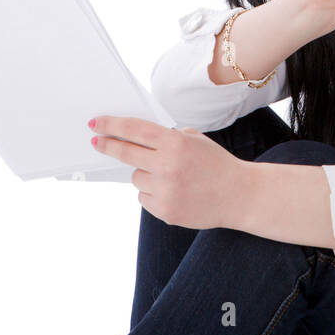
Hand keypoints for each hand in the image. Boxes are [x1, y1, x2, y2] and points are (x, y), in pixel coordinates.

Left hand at [90, 116, 247, 229]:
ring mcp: (165, 191)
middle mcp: (168, 166)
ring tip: (171, 177)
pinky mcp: (164, 211)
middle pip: (126, 154)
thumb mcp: (196, 140)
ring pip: (136, 178)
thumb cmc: (216, 165)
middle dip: (108, 146)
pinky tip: (174, 192)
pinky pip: (144, 198)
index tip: (96, 124)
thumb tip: (136, 138)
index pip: (135, 130)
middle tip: (97, 142)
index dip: (112, 125)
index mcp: (176, 144)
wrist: (238, 195)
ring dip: (145, 174)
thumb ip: (168, 137)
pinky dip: (153, 193)